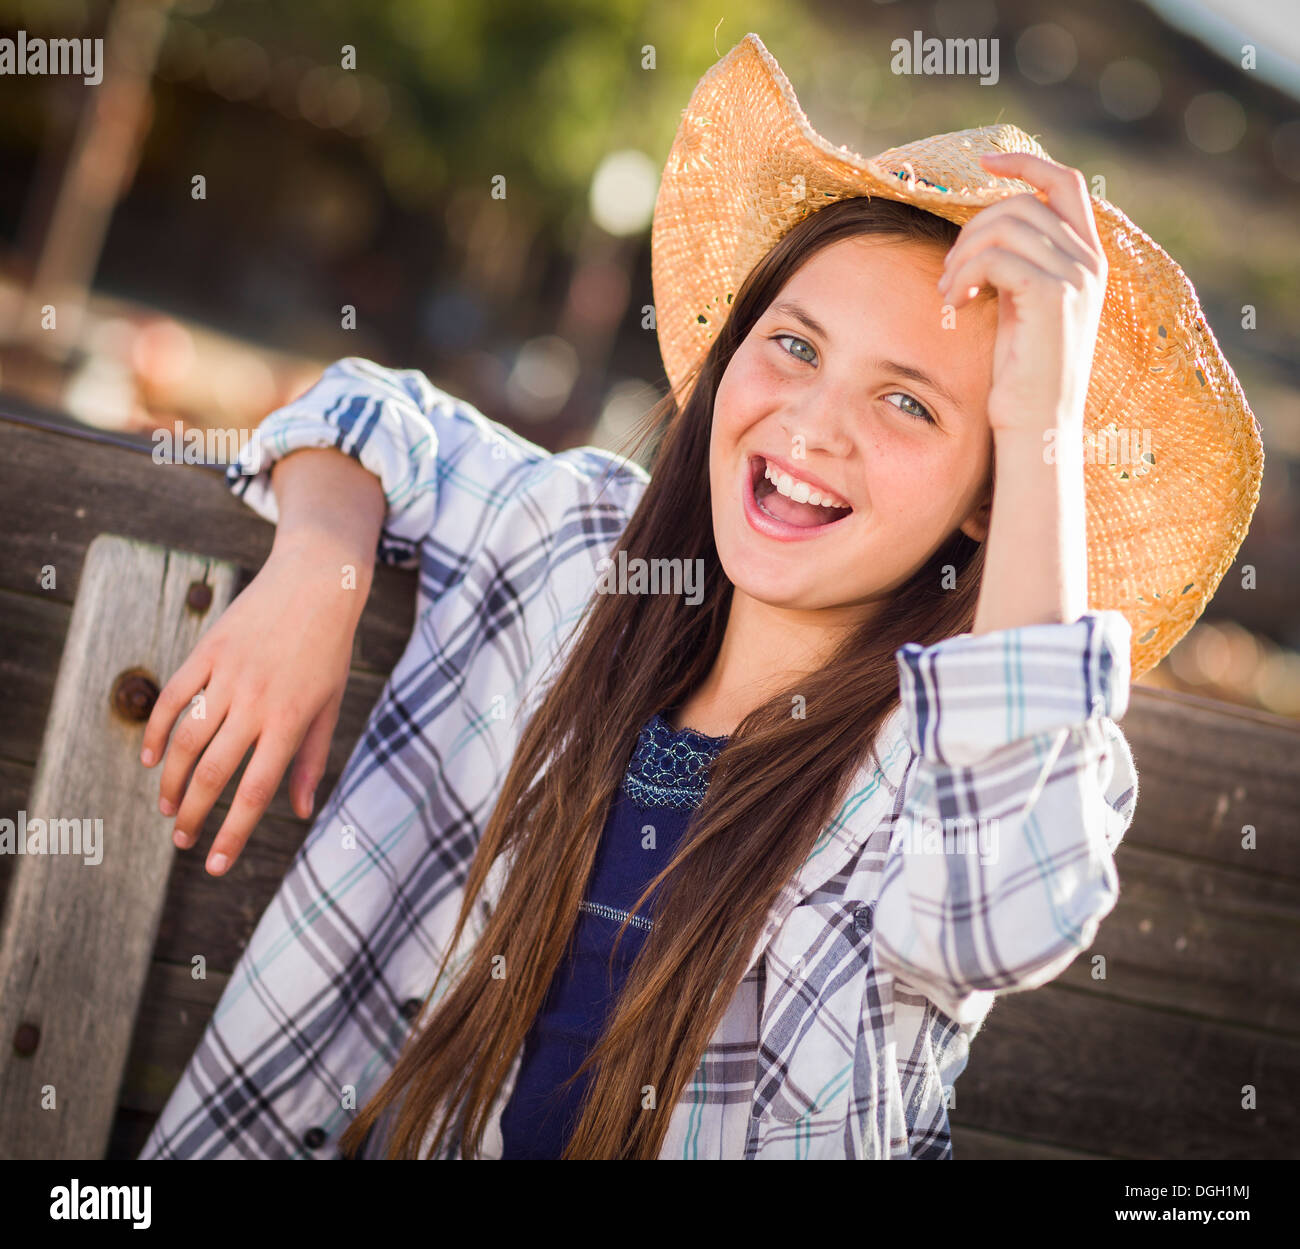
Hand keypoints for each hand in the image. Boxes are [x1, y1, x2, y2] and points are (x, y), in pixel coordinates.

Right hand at [139, 534, 367, 875]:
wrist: (317, 582)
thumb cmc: (328, 649)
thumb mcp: (330, 705)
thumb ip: (311, 758)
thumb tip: (301, 811)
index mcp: (290, 721)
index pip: (255, 792)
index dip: (233, 833)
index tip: (215, 866)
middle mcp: (256, 703)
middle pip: (211, 774)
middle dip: (193, 816)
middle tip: (183, 841)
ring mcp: (227, 676)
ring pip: (184, 741)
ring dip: (169, 781)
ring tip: (167, 808)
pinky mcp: (207, 653)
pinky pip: (172, 699)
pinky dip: (155, 732)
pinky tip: (150, 760)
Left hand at [936, 151, 1107, 435]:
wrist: (1036, 424)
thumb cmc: (1020, 374)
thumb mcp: (1020, 306)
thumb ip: (1017, 264)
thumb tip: (983, 227)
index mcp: (1086, 259)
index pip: (1064, 184)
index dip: (1024, 164)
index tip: (982, 164)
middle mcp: (1089, 262)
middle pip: (1020, 205)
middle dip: (971, 230)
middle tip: (949, 273)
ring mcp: (1075, 277)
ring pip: (1003, 225)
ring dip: (962, 254)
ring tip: (950, 290)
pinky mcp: (1053, 296)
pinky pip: (996, 256)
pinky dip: (964, 273)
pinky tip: (955, 300)